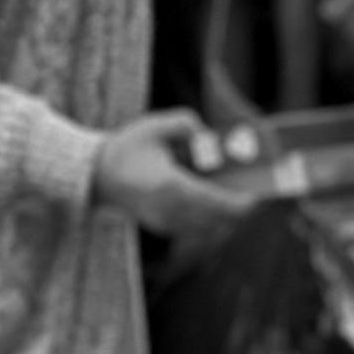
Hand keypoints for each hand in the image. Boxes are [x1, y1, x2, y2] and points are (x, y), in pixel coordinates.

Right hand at [90, 111, 243, 244]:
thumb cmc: (126, 149)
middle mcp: (169, 209)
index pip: (214, 203)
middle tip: (255, 199)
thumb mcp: (152, 127)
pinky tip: (217, 206)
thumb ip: (182, 123)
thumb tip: (204, 132)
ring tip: (239, 202)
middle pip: (216, 220)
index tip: (257, 198)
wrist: (95, 175)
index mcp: (170, 186)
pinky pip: (194, 230)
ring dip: (225, 219)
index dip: (240, 205)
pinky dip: (210, 221)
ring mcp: (164, 222)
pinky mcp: (162, 227)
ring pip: (207, 229)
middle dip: (239, 213)